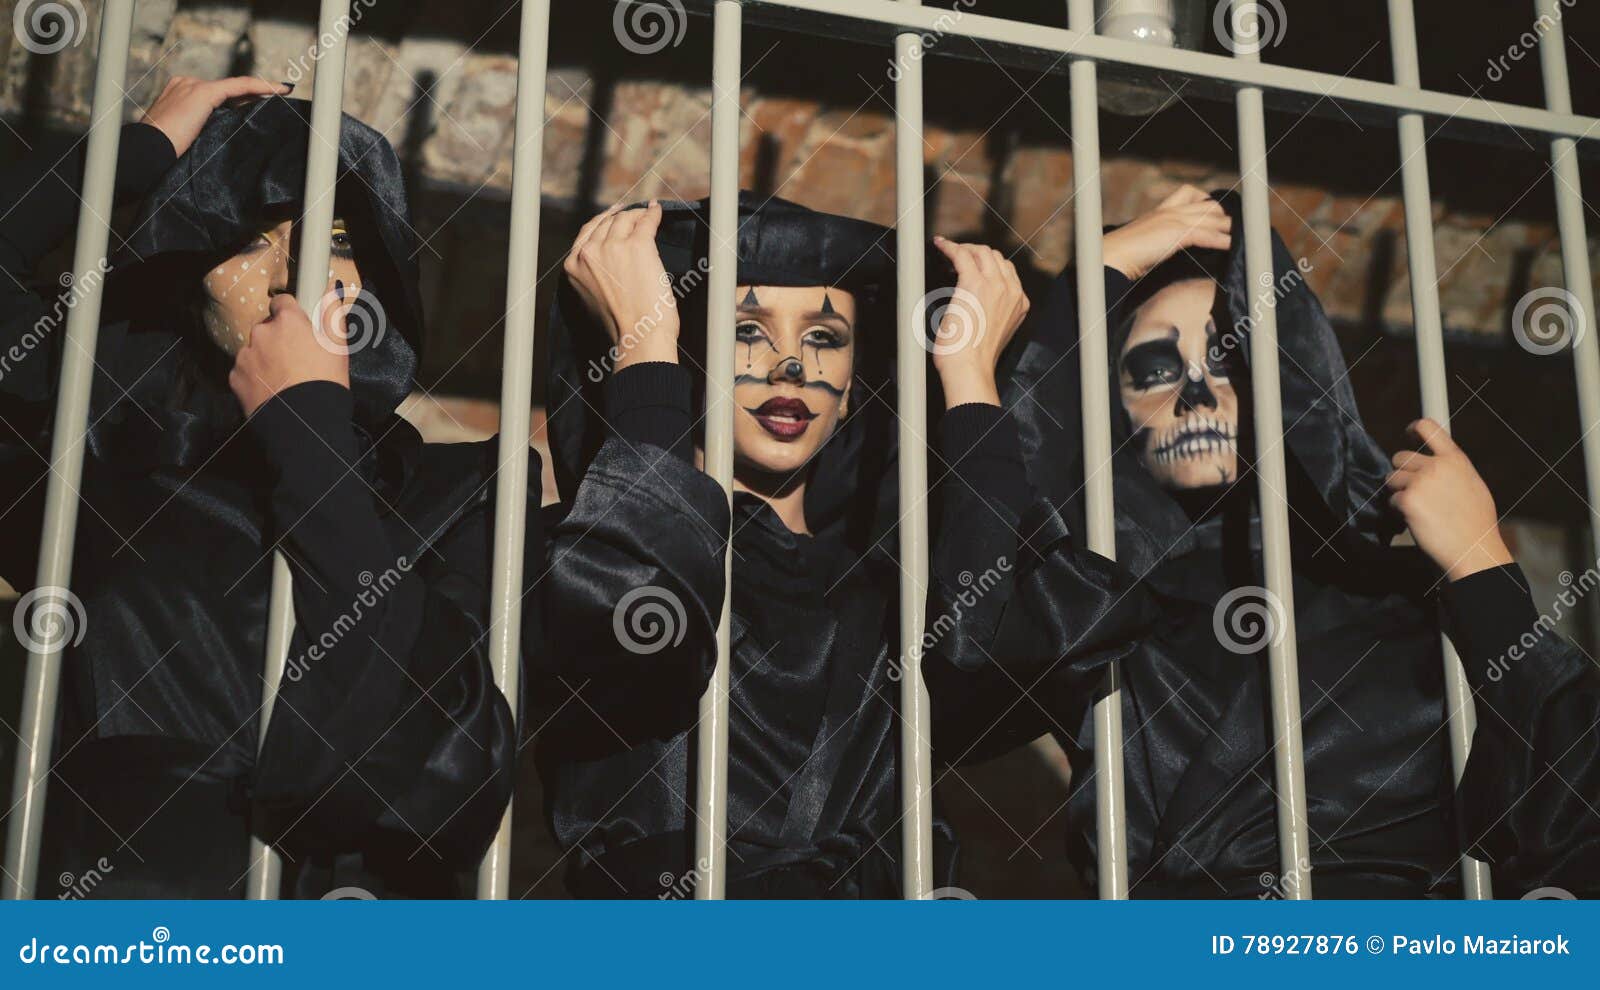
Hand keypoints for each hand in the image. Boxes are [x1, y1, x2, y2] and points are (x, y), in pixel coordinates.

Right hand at [140, 75, 291, 158]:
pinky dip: (261, 86)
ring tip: (283, 93)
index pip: (218, 97)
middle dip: (253, 97)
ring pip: (235, 88)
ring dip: (261, 91)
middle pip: (228, 92)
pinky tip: (279, 89)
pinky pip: (240, 86)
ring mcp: (194, 86)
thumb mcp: (187, 141)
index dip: (242, 101)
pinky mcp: (203, 92)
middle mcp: (186, 85)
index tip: (262, 105)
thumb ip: (204, 132)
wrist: (148, 152)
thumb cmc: (164, 154)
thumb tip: (228, 139)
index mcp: (180, 95)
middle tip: (279, 100)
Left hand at [230, 288, 350, 416]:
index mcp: (287, 321)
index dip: (292, 315)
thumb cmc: (326, 382)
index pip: (282, 302)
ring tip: (283, 380)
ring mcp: (245, 355)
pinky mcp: (235, 377)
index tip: (300, 328)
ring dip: (264, 358)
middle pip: (267, 327)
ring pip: (254, 349)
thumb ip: (332, 314)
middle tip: (295, 360)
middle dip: (277, 338)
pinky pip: (244, 371)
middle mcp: (262, 332)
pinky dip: (254, 377)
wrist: (303, 423)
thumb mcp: (338, 347)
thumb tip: (330, 289)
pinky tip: (271, 390)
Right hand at [563, 200, 677, 369]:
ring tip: (648, 214)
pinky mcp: (638, 245)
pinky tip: (657, 210)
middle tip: (634, 215)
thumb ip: (593, 277)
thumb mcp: (592, 299)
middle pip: (606, 223)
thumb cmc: (621, 326)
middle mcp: (589, 253)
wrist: (639, 334)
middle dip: (621, 217)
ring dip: (637, 216)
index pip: (587, 233)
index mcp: (573, 266)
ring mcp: (612, 247)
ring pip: (625, 219)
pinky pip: (646, 221)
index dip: (602, 222)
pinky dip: (653, 213)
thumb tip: (608, 264)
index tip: (613, 216)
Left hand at [929, 237, 1028, 407]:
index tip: (974, 265)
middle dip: (977, 252)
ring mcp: (994, 285)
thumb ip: (993, 316)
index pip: (1007, 271)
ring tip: (950, 251)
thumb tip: (976, 306)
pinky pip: (961, 255)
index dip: (988, 265)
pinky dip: (949, 247)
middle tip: (959, 257)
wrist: (970, 368)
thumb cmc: (975, 360)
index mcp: (1019, 304)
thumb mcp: (995, 334)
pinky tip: (940, 245)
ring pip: (982, 252)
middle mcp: (1011, 291)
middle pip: (996, 257)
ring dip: (965, 248)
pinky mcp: (973, 283)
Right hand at [1102, 184, 1231, 279]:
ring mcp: (1174, 220)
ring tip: (1242, 238)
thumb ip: (1158, 240)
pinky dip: (1222, 241)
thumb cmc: (1121, 255)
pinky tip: (1231, 247)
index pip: (1190, 193)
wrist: (1111, 257)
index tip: (1216, 213)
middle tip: (1235, 229)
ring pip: (1212, 217)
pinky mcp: (1177, 234)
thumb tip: (1165, 250)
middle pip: (1208, 205)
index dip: (1206, 202)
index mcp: (1160, 211)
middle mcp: (1169, 211)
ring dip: (1228, 228)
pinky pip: (1207, 235)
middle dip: (1223, 217)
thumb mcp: (1144, 242)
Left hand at [1386, 418, 1513, 580]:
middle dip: (1402, 473)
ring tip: (1420, 508)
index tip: (1408, 433)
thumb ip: (1452, 469)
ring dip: (1399, 492)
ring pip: (1392, 478)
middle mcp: (1438, 466)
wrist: (1474, 550)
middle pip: (1400, 456)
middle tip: (1413, 491)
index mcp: (1456, 459)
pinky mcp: (1408, 500)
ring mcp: (1421, 482)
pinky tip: (1417, 520)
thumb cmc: (1475, 523)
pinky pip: (1391, 499)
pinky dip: (1399, 510)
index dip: (1413, 428)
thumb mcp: (1472, 484)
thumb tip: (1436, 459)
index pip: (1428, 427)